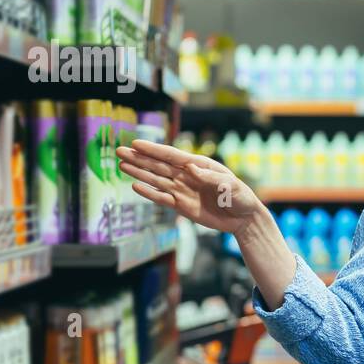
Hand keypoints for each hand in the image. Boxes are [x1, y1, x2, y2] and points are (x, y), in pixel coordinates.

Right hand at [116, 140, 264, 235]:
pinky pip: (162, 198)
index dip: (153, 149)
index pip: (172, 155)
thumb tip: (190, 168)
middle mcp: (187, 175)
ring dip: (139, 172)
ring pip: (156, 179)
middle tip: (119, 151)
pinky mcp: (182, 206)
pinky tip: (135, 186)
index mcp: (199, 165)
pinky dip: (149, 193)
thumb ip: (211, 177)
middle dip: (139, 158)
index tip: (135, 144)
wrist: (244, 219)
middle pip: (159, 165)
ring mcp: (183, 190)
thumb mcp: (231, 186)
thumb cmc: (241, 197)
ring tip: (121, 165)